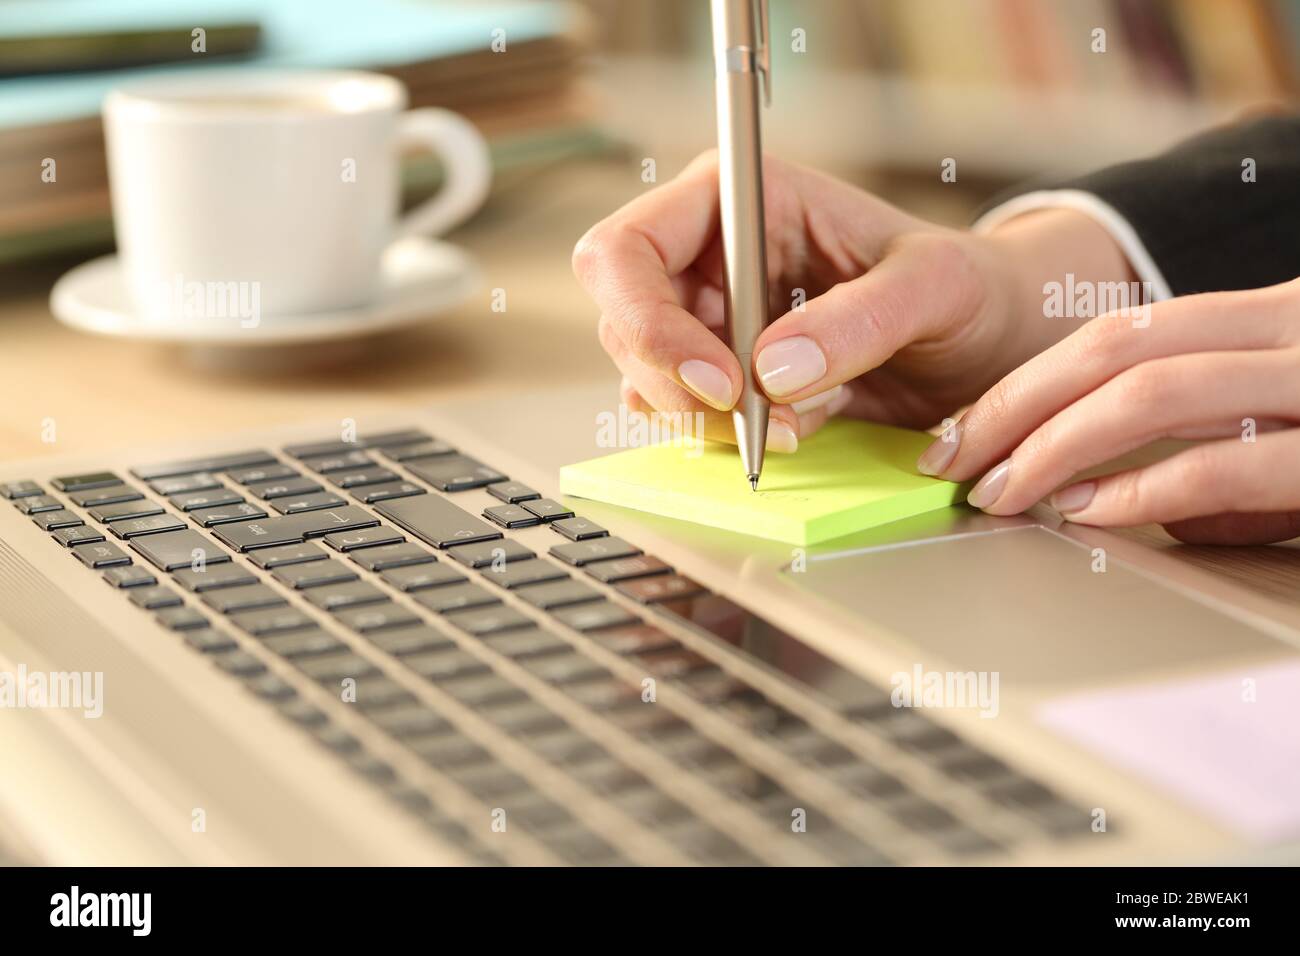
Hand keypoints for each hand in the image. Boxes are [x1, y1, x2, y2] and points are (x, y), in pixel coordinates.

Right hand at [573, 151, 1131, 451]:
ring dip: (703, 422)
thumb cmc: (967, 288)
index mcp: (739, 200)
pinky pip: (682, 415)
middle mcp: (707, 256)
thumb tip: (769, 372)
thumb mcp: (935, 287)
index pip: (628, 250)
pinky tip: (788, 433)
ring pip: (646, 379)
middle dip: (678, 387)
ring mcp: (708, 319)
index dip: (651, 320)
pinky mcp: (722, 375)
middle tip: (758, 429)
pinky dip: (720, 439)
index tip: (725, 384)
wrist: (989, 342)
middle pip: (625, 323)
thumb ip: (860, 320)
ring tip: (794, 432)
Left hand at [923, 278, 1299, 543]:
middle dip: (1013, 407)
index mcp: (1274, 317)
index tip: (962, 431)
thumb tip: (1114, 497)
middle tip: (951, 461)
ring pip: (1152, 394)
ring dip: (1053, 447)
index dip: (1027, 382)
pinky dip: (1138, 491)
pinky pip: (1219, 469)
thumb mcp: (1293, 417)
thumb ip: (1213, 438)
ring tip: (1000, 491)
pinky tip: (1085, 511)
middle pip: (1117, 349)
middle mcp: (1294, 330)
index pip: (1122, 334)